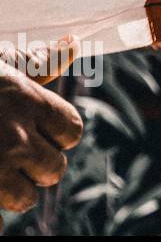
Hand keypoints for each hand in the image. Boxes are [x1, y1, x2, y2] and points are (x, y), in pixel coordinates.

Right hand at [0, 43, 81, 227]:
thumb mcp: (0, 65)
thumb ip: (39, 62)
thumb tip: (73, 43)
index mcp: (28, 102)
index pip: (71, 131)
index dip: (57, 134)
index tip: (39, 131)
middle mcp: (15, 136)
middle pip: (54, 168)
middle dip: (37, 166)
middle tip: (13, 156)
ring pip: (26, 198)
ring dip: (13, 192)